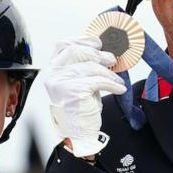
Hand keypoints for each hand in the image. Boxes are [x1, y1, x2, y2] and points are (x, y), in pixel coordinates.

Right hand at [45, 36, 126, 157]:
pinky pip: (97, 81)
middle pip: (76, 51)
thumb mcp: (79, 81)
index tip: (98, 43)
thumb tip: (103, 51)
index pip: (63, 45)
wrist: (78, 132)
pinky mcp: (73, 92)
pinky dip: (112, 83)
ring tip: (117, 79)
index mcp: (53, 69)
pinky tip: (118, 88)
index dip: (82, 40)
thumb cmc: (79, 107)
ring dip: (108, 72)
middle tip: (111, 60)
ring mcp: (61, 83)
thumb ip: (83, 66)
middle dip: (97, 54)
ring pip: (89, 66)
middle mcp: (53, 75)